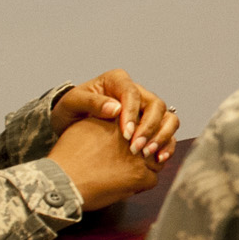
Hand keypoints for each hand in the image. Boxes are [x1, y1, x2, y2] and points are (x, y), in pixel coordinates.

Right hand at [47, 117, 158, 211]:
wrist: (62, 179)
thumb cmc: (69, 156)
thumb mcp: (85, 126)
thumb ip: (105, 120)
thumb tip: (118, 120)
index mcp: (120, 119)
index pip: (144, 122)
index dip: (141, 133)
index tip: (134, 142)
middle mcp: (133, 135)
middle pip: (153, 140)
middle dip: (147, 149)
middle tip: (135, 158)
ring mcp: (138, 155)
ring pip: (156, 159)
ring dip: (148, 167)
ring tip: (130, 172)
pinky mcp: (139, 175)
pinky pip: (153, 179)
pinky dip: (142, 183)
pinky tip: (128, 184)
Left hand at [54, 70, 181, 162]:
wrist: (70, 124)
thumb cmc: (71, 110)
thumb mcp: (73, 103)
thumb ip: (91, 102)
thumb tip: (115, 108)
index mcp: (118, 81)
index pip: (132, 93)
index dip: (133, 114)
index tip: (126, 134)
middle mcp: (137, 92)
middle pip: (156, 105)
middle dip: (149, 128)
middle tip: (136, 148)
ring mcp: (146, 109)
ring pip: (167, 117)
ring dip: (161, 136)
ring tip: (147, 153)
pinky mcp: (150, 125)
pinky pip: (166, 133)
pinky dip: (166, 145)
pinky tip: (158, 158)